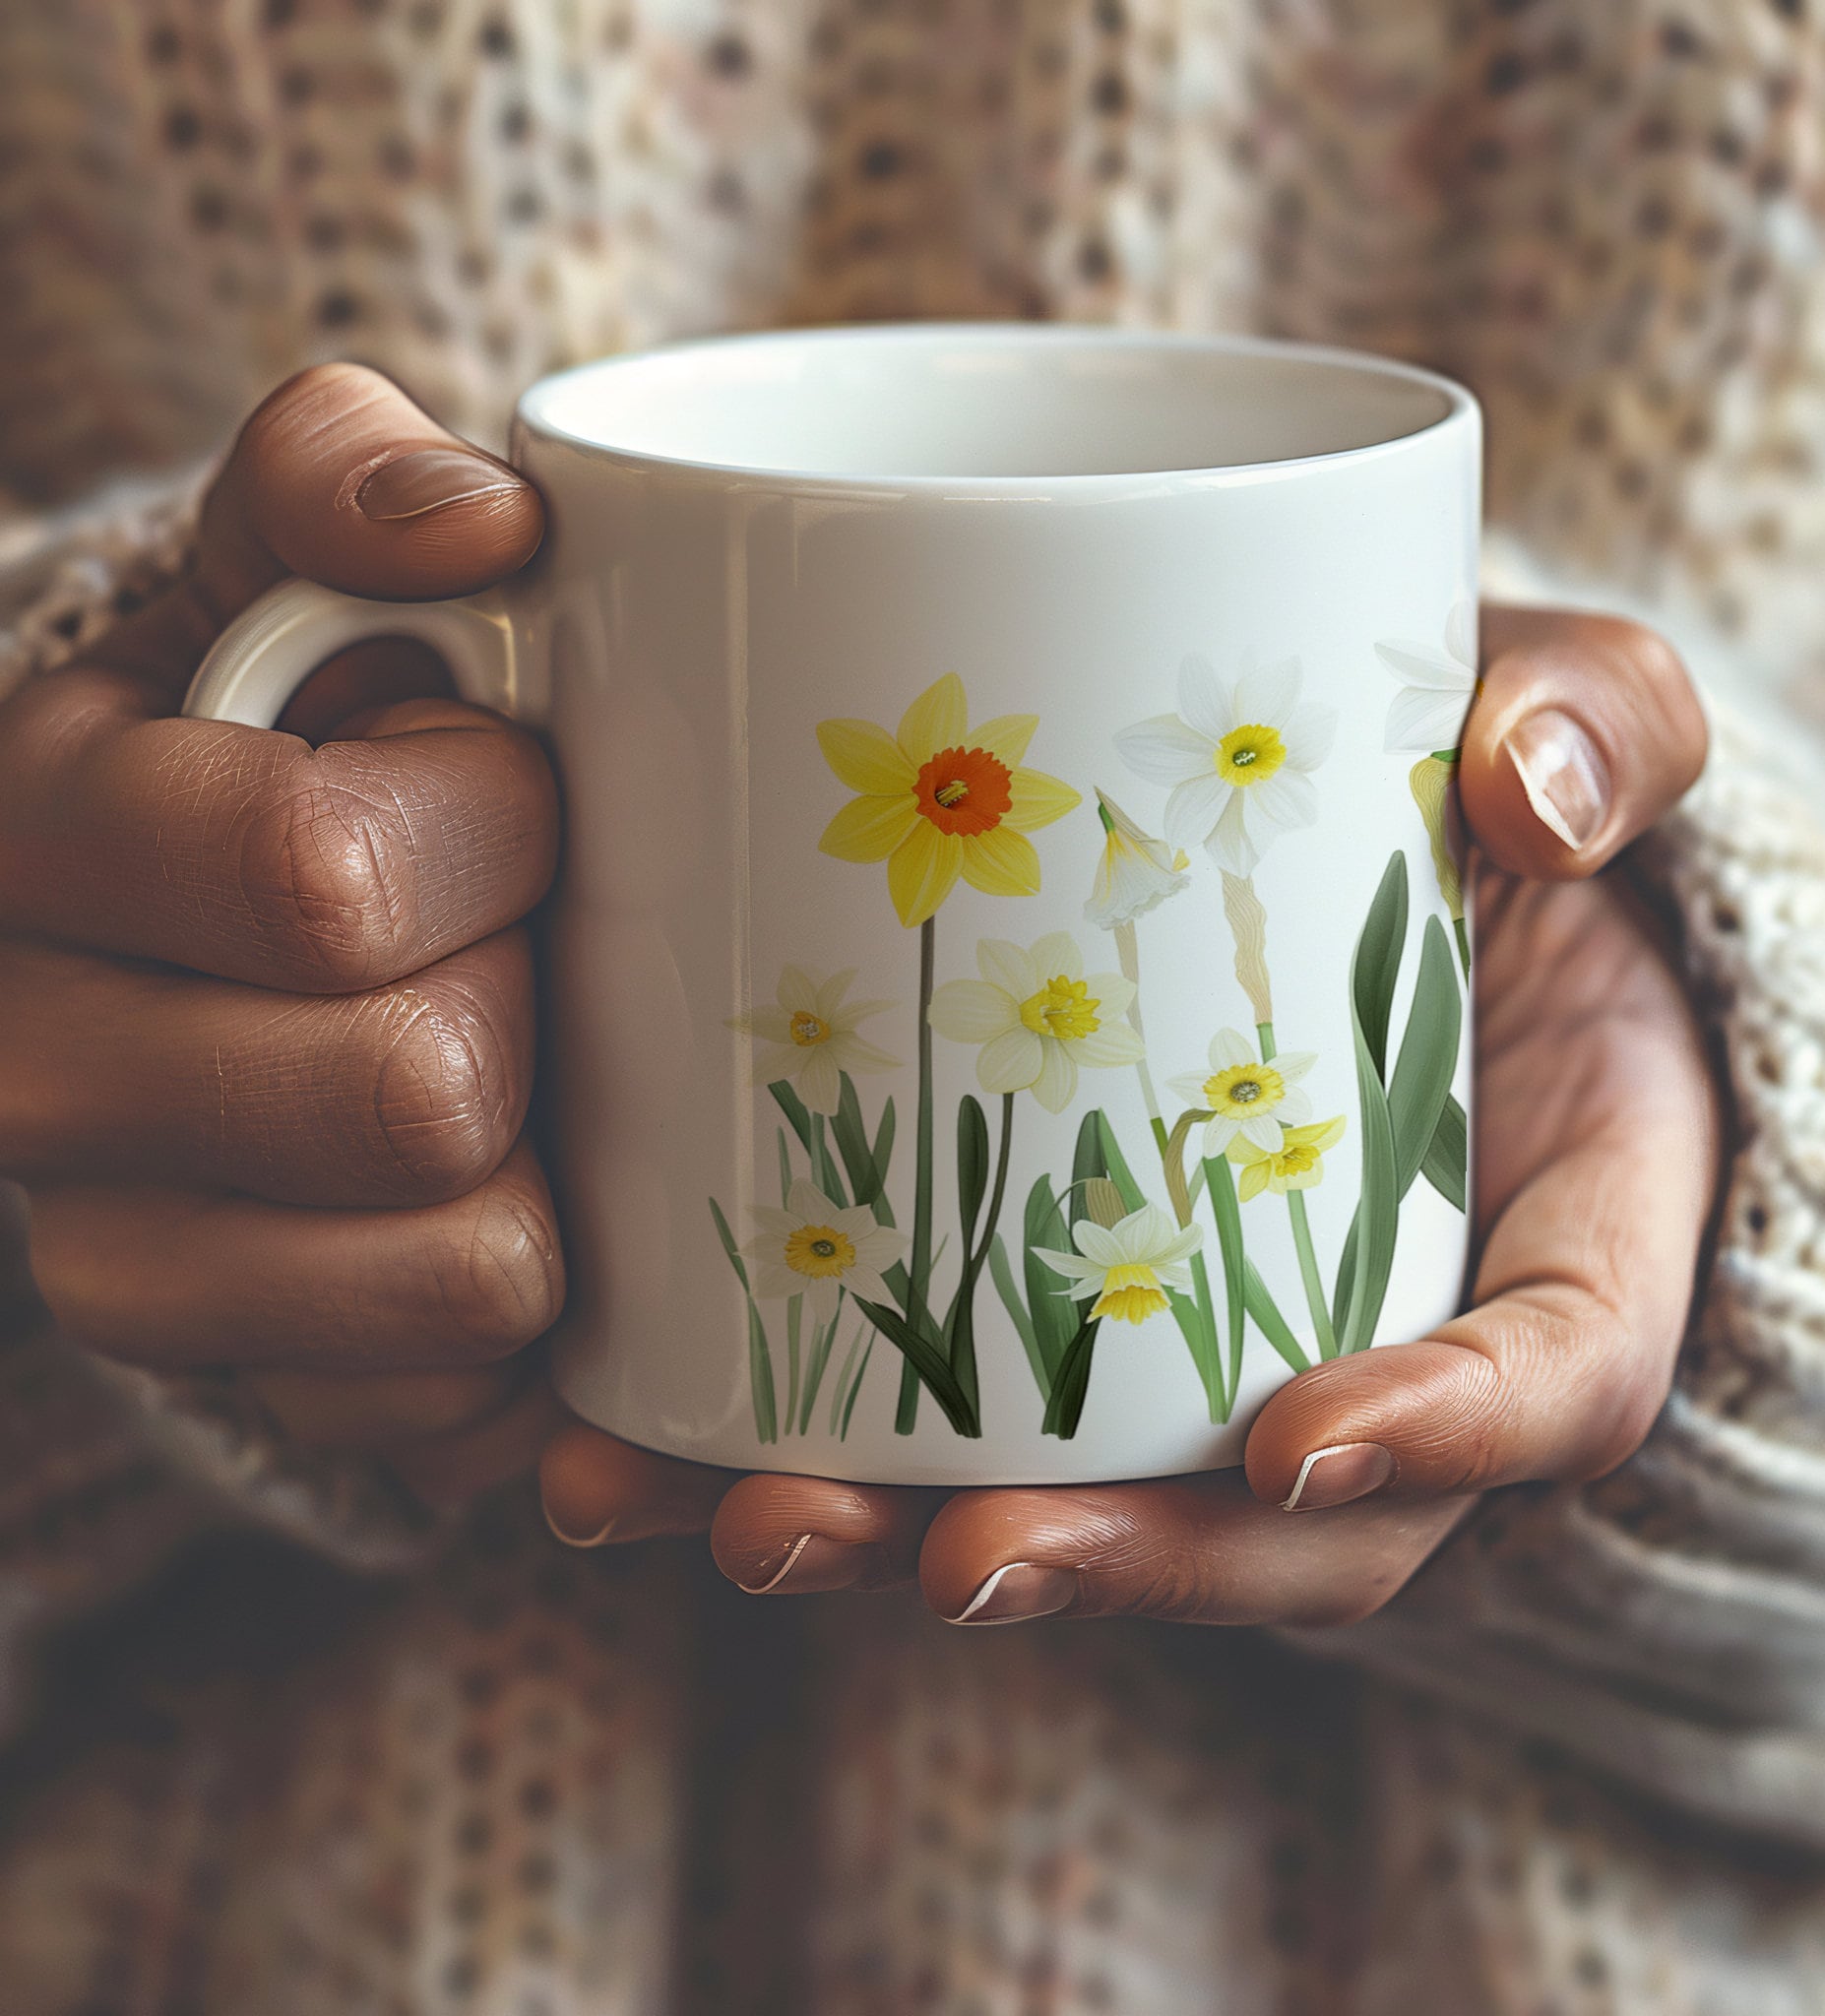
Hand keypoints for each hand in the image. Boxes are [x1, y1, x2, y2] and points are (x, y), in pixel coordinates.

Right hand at [2, 364, 565, 1505]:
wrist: (231, 935)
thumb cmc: (303, 737)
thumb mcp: (293, 569)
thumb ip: (340, 481)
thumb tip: (484, 524)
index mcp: (44, 841)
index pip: (324, 880)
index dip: (490, 824)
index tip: (499, 779)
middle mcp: (39, 1076)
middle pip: (416, 1097)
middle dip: (535, 1001)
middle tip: (524, 940)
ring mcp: (129, 1264)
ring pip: (465, 1281)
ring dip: (551, 1168)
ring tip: (519, 1071)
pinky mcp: (251, 1397)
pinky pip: (465, 1405)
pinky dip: (537, 1314)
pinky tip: (512, 1202)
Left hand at [541, 609, 1718, 1623]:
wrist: (1382, 856)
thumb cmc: (1492, 813)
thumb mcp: (1581, 729)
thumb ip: (1607, 723)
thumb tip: (1529, 792)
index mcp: (1549, 1230)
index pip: (1549, 1381)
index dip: (1440, 1437)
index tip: (1283, 1442)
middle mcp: (1379, 1339)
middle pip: (1271, 1530)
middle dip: (1113, 1558)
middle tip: (948, 1552)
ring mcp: (1206, 1349)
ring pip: (1081, 1503)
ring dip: (891, 1543)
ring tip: (712, 1514)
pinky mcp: (1052, 1315)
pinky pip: (942, 1421)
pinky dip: (786, 1445)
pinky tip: (612, 1446)